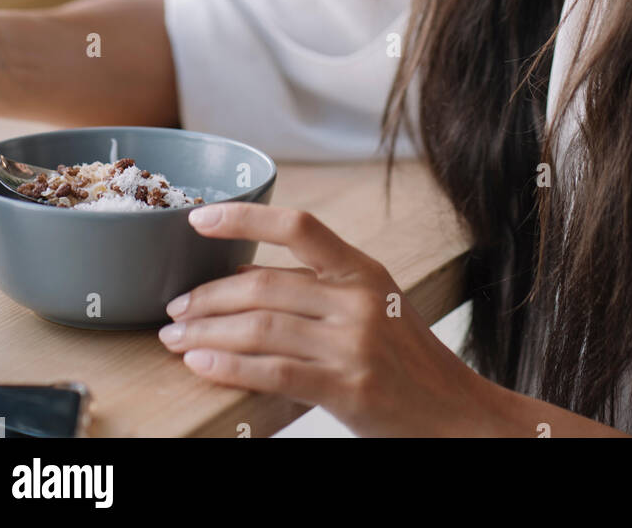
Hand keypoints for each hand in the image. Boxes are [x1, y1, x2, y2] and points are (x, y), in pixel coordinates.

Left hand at [157, 202, 510, 437]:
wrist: (456, 413)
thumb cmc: (408, 360)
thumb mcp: (374, 306)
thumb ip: (318, 289)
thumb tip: (242, 277)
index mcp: (363, 270)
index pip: (299, 227)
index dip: (245, 217)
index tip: (199, 219)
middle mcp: (358, 299)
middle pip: (264, 286)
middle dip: (208, 296)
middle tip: (175, 307)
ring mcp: (353, 343)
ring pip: (260, 328)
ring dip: (206, 332)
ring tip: (176, 338)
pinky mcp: (346, 387)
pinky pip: (272, 372)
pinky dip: (228, 367)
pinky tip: (201, 364)